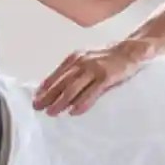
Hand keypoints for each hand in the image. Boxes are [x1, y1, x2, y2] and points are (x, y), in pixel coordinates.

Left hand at [33, 41, 150, 115]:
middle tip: (38, 107)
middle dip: (47, 97)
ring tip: (52, 113)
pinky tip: (73, 112)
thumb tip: (55, 88)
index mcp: (75, 58)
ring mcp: (94, 70)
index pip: (55, 75)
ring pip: (72, 90)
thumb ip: (72, 71)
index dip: (44, 88)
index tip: (35, 98)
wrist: (129, 51)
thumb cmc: (106, 58)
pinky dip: (81, 104)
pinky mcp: (106, 78)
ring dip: (60, 103)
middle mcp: (82, 62)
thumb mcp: (85, 59)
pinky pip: (91, 94)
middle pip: (61, 83)